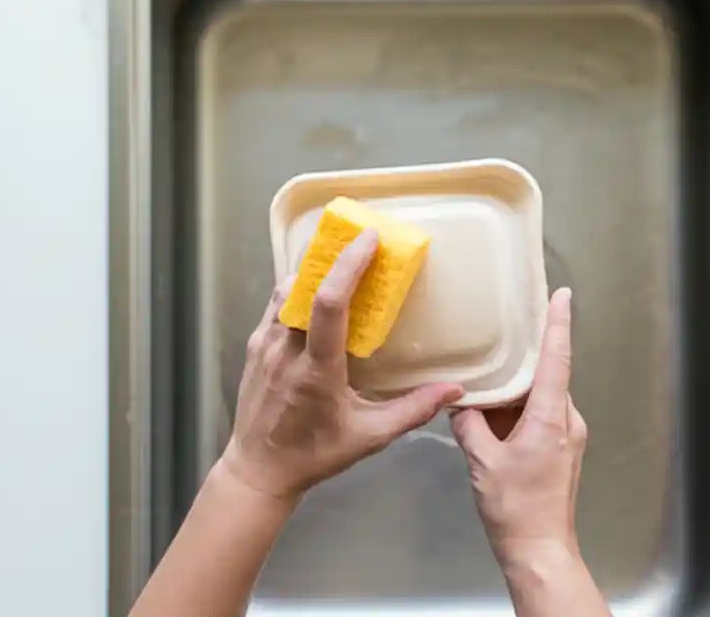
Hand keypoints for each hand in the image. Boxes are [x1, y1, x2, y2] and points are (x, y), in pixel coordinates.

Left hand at [218, 229, 465, 500]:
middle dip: (333, 257)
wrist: (258, 469)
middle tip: (362, 239)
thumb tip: (455, 390)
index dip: (348, 266)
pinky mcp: (254, 346)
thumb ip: (413, 410)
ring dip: (315, 270)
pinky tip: (317, 291)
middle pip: (305, 286)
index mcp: (316, 370)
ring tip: (342, 260)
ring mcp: (265, 345)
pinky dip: (297, 288)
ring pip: (287, 291)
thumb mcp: (370, 437)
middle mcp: (286, 349)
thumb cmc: (315, 454)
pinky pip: (276, 304)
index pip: (328, 304)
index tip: (369, 239)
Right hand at [450, 288, 585, 565]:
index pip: (557, 359)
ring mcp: (568, 436)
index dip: (558, 324)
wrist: (539, 549)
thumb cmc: (514, 507)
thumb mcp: (481, 460)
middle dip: (520, 363)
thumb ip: (468, 424)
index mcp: (550, 417)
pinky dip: (516, 412)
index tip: (561, 295)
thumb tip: (459, 403)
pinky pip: (539, 417)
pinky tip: (492, 418)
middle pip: (545, 377)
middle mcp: (566, 421)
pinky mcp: (562, 450)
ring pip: (540, 399)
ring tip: (484, 386)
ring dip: (513, 394)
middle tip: (497, 340)